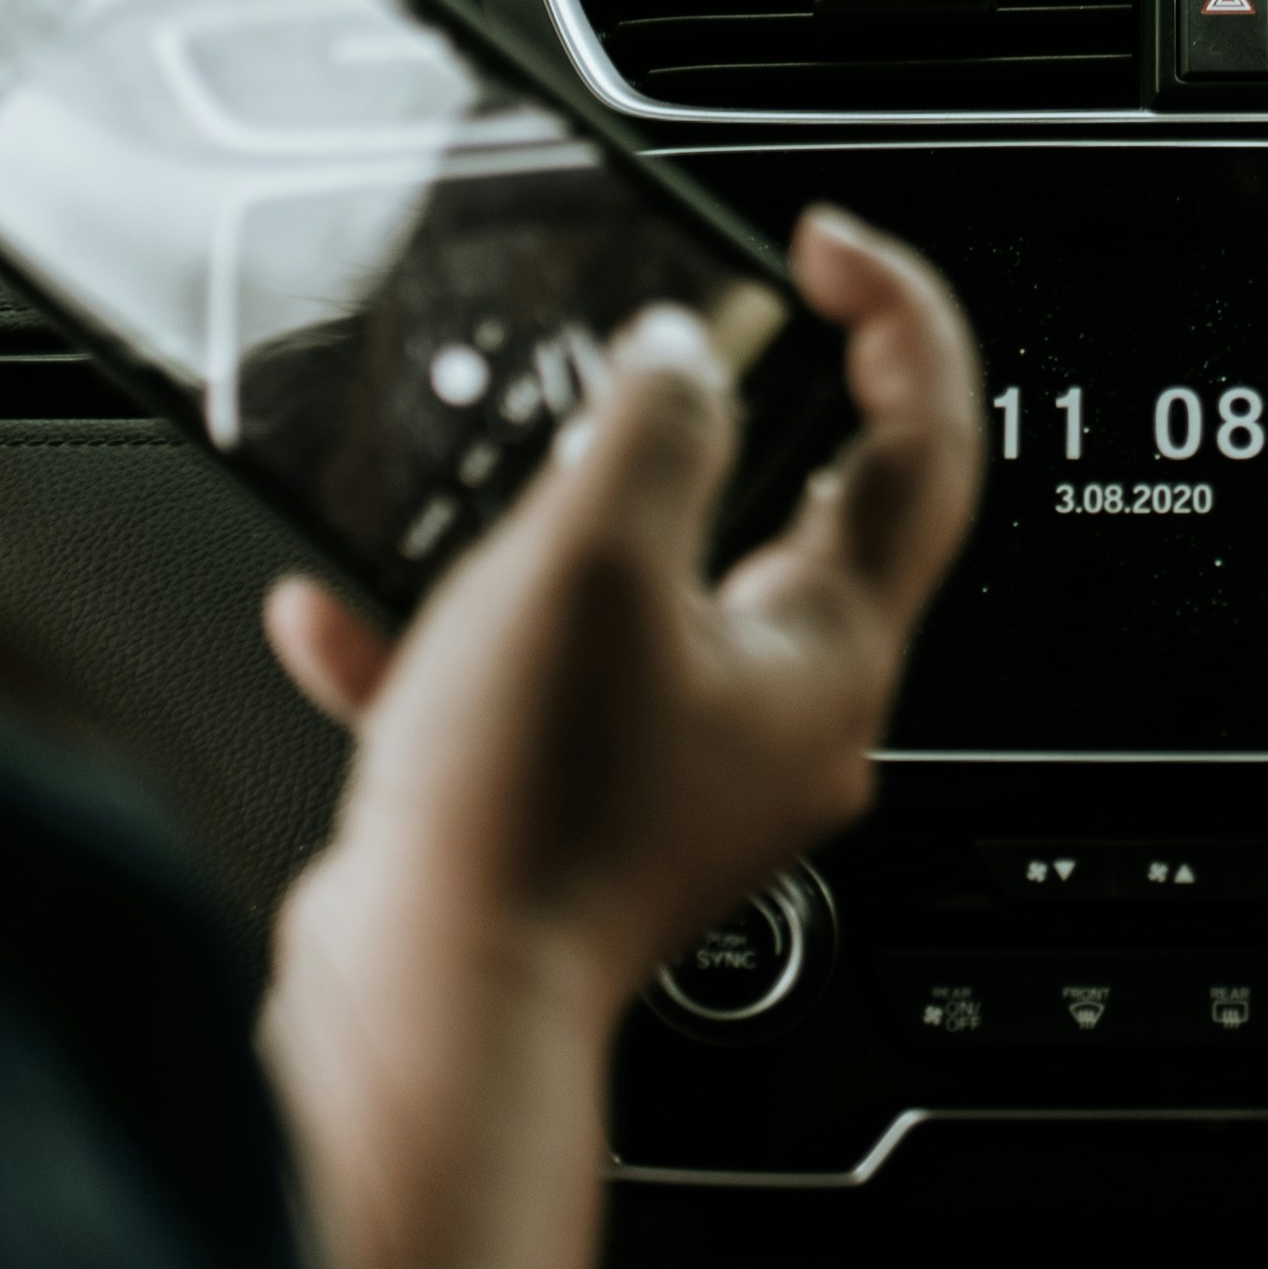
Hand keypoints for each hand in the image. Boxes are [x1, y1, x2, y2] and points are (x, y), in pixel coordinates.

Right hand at [268, 206, 984, 1017]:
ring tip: (481, 475)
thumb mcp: (595, 559)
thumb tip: (682, 355)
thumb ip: (655, 428)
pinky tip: (343, 613)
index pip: (924, 450)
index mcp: (826, 652)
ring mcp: (674, 773)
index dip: (899, 323)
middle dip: (716, 418)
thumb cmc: (526, 818)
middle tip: (658, 341)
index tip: (832, 251)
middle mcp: (774, 718)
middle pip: (789, 523)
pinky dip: (441, 644)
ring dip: (549, 531)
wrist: (421, 1017)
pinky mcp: (572, 814)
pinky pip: (520, 692)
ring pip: (638, 603)